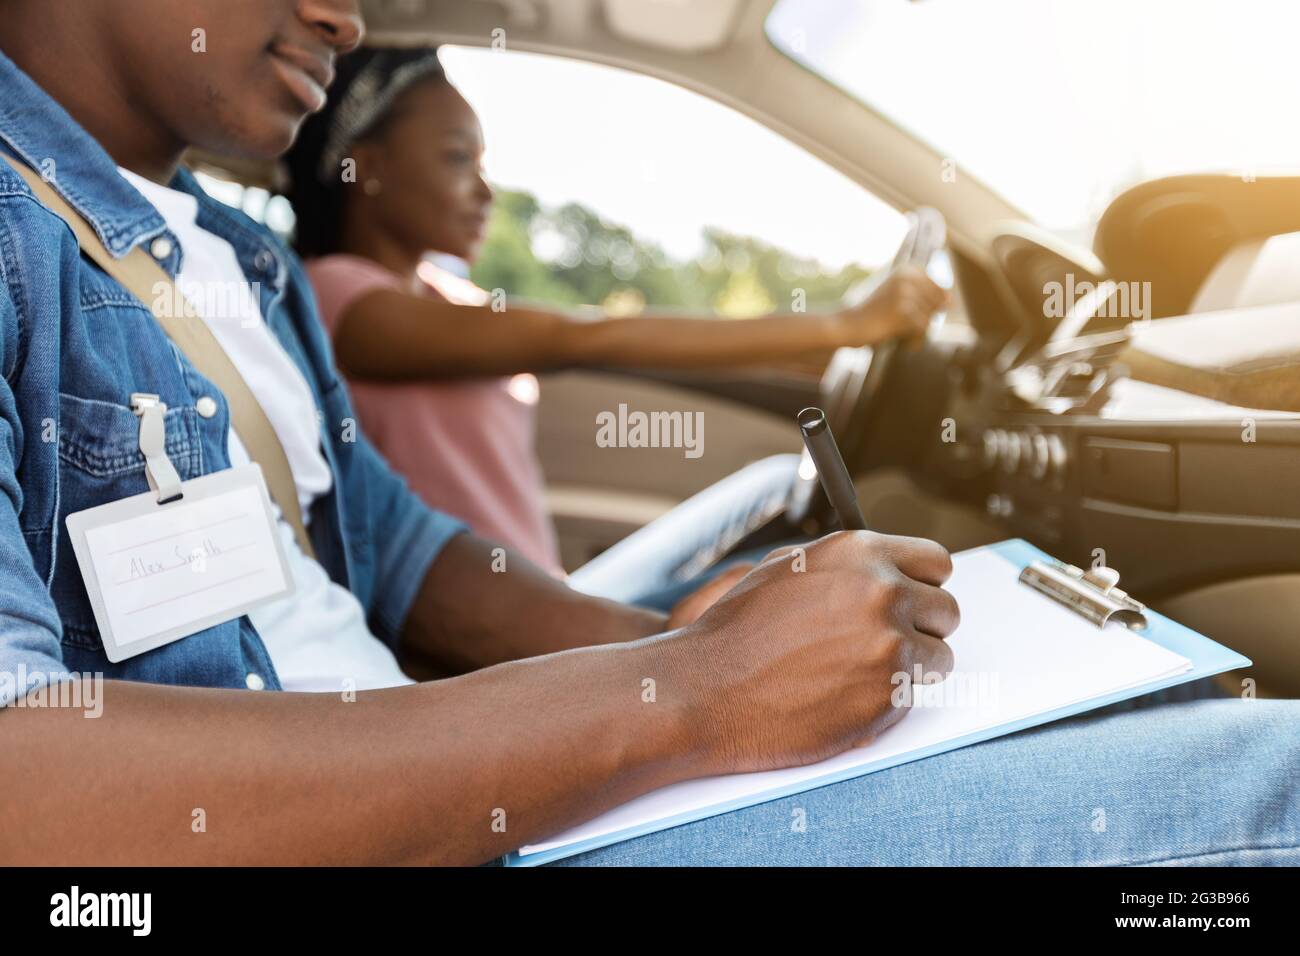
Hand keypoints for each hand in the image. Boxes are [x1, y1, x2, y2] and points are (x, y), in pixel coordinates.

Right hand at [667, 531, 958, 773]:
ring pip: (939, 655)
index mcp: (859, 552)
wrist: (705, 689)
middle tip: (883, 645)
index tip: (911, 603)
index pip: (935, 562)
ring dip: (911, 668)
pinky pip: (917, 695)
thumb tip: (887, 570)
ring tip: (861, 675)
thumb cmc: (737, 632)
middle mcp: (881, 589)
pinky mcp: (888, 692)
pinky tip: (847, 696)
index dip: (923, 586)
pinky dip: (891, 700)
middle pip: (946, 609)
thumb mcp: (788, 570)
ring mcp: (889, 641)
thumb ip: (846, 566)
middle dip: (921, 628)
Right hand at [831, 265, 948, 347]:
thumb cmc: (872, 313)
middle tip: (896, 322)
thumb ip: (925, 295)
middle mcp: (908, 277)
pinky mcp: (904, 311)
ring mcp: (906, 293)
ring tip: (894, 330)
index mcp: (908, 269)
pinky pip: (922, 330)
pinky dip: (913, 340)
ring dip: (916, 331)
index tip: (901, 311)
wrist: (847, 325)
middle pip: (937, 305)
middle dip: (921, 319)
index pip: (939, 291)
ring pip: (931, 319)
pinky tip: (896, 339)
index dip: (924, 308)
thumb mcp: (898, 296)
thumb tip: (952, 301)